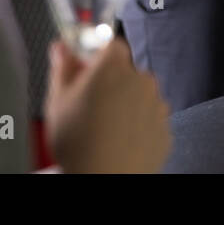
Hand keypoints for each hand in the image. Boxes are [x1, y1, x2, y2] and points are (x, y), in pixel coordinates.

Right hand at [44, 38, 170, 173]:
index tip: (87, 72)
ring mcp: (157, 104)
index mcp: (114, 67)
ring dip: (126, 105)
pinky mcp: (165, 128)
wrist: (105, 178)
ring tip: (104, 129)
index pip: (111, 46)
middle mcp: (141, 80)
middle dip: (111, 83)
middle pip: (126, 72)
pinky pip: (150, 119)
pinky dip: (138, 126)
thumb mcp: (57, 101)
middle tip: (90, 106)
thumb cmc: (79, 144)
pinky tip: (119, 140)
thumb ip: (62, 68)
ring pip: (140, 96)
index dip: (98, 58)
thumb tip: (61, 48)